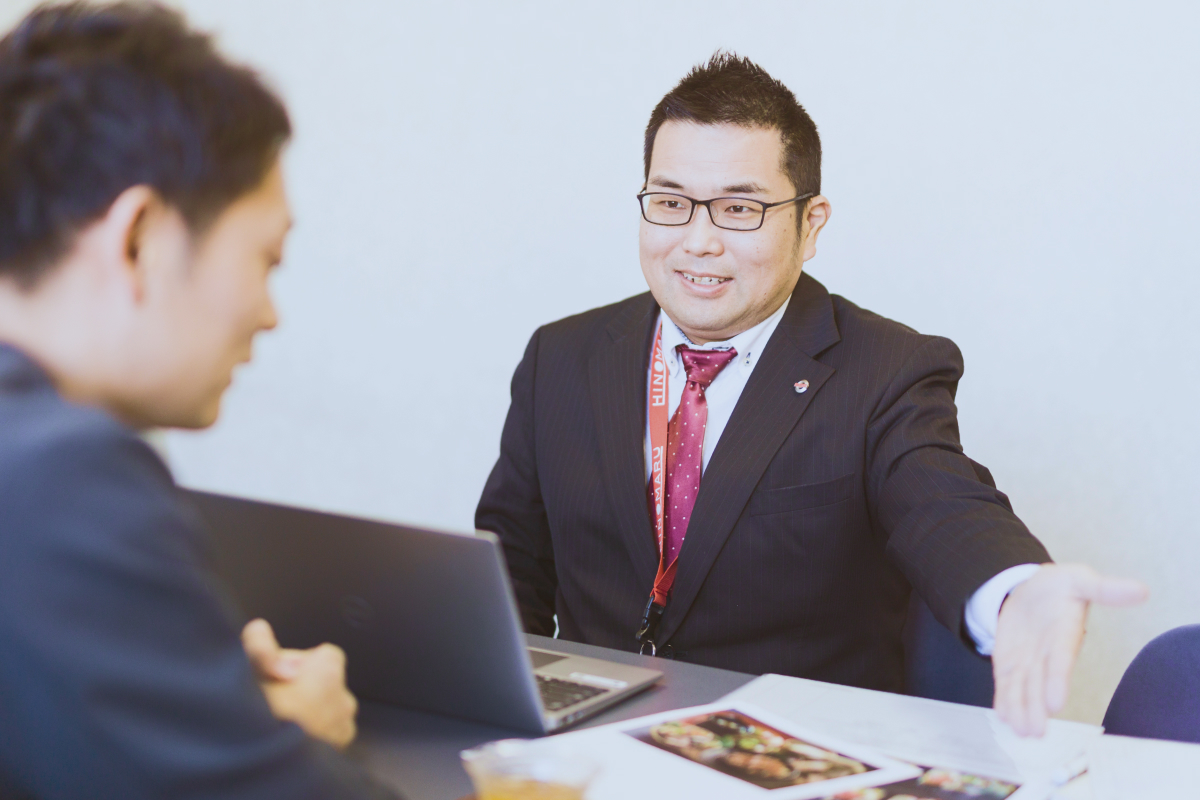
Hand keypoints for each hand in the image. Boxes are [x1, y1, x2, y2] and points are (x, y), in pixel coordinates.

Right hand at [241, 618, 358, 748]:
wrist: (268, 764)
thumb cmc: (262, 717)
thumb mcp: (250, 669)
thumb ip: (257, 642)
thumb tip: (260, 628)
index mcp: (328, 671)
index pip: (325, 655)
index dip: (301, 663)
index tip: (281, 676)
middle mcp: (344, 698)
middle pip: (326, 684)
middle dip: (306, 690)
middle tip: (277, 703)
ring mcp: (343, 727)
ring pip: (328, 711)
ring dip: (311, 714)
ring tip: (282, 724)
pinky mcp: (340, 750)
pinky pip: (329, 735)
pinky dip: (315, 737)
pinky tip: (292, 739)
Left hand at [992, 564, 1146, 736]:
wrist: (1031, 587)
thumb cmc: (1059, 586)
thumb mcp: (1079, 579)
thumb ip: (1104, 588)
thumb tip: (1141, 590)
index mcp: (1063, 636)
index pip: (1061, 661)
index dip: (1057, 681)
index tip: (1055, 703)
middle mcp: (1046, 654)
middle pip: (1040, 683)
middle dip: (1036, 707)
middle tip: (1034, 730)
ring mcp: (1028, 661)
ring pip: (1022, 689)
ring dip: (1020, 709)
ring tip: (1019, 731)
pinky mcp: (1010, 661)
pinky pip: (1007, 683)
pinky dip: (1004, 699)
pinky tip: (1004, 716)